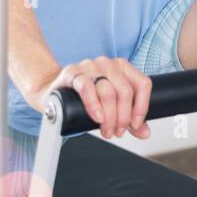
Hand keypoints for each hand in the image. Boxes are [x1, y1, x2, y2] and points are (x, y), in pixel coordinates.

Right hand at [26, 57, 153, 139]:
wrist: (52, 92)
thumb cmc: (83, 98)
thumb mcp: (110, 107)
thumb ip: (128, 118)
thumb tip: (145, 132)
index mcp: (123, 67)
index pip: (142, 84)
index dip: (142, 107)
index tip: (136, 124)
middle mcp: (108, 64)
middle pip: (125, 91)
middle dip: (123, 117)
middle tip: (117, 131)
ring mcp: (90, 66)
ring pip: (108, 91)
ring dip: (110, 116)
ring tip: (106, 130)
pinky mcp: (73, 73)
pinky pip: (87, 87)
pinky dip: (94, 105)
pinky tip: (97, 117)